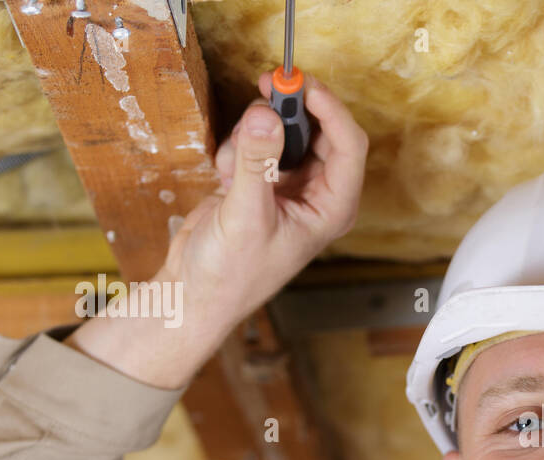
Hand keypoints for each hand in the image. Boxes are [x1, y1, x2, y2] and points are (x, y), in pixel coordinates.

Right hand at [163, 72, 368, 329]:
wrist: (195, 291)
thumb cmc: (231, 274)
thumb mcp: (246, 215)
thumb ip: (256, 161)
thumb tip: (265, 115)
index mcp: (332, 208)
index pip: (349, 146)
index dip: (330, 109)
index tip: (303, 84)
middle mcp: (318, 195)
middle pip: (318, 131)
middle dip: (291, 110)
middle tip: (267, 85)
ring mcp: (289, 187)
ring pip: (284, 132)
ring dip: (255, 137)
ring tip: (232, 170)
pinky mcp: (262, 182)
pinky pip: (257, 144)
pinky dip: (237, 151)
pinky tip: (224, 180)